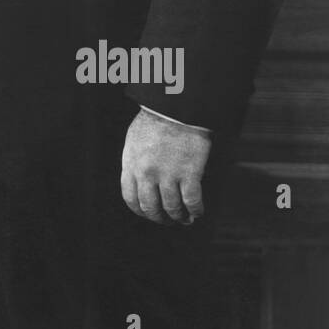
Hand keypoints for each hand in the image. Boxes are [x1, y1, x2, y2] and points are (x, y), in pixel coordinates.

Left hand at [121, 109, 210, 224]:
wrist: (176, 107)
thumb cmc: (156, 120)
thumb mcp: (134, 141)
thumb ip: (135, 163)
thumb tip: (139, 182)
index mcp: (131, 165)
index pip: (131, 199)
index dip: (141, 211)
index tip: (150, 214)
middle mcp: (147, 174)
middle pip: (151, 208)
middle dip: (160, 218)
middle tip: (168, 220)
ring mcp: (168, 175)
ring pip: (172, 208)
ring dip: (179, 217)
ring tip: (185, 219)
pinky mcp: (189, 173)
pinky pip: (192, 202)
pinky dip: (195, 211)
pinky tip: (197, 212)